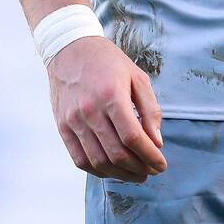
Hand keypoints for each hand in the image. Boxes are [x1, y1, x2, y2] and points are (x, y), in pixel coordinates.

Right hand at [47, 36, 165, 181]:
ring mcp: (73, 121)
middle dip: (139, 168)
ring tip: (136, 174)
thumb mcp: (137, 77)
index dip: (150, 156)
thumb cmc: (107, 62)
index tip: (161, 165)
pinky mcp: (62, 127)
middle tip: (151, 171)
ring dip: (120, 174)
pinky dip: (98, 171)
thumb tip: (157, 142)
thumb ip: (150, 110)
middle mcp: (90, 111)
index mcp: (111, 96)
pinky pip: (79, 159)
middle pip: (116, 153)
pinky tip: (113, 170)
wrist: (69, 49)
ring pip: (98, 161)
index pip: (133, 138)